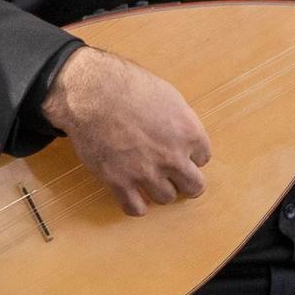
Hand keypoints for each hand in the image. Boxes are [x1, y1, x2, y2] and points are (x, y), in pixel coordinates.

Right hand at [41, 45, 212, 215]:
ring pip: (166, 198)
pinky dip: (136, 204)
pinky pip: (135, 209)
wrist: (91, 93)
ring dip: (160, 190)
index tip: (178, 151)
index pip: (203, 158)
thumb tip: (182, 135)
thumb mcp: (167, 96)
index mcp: (188, 133)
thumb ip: (181, 121)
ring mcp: (145, 172)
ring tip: (148, 179)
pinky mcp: (119, 182)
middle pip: (194, 186)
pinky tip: (132, 194)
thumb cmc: (127, 86)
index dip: (189, 154)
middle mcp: (172, 157)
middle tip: (174, 175)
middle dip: (185, 180)